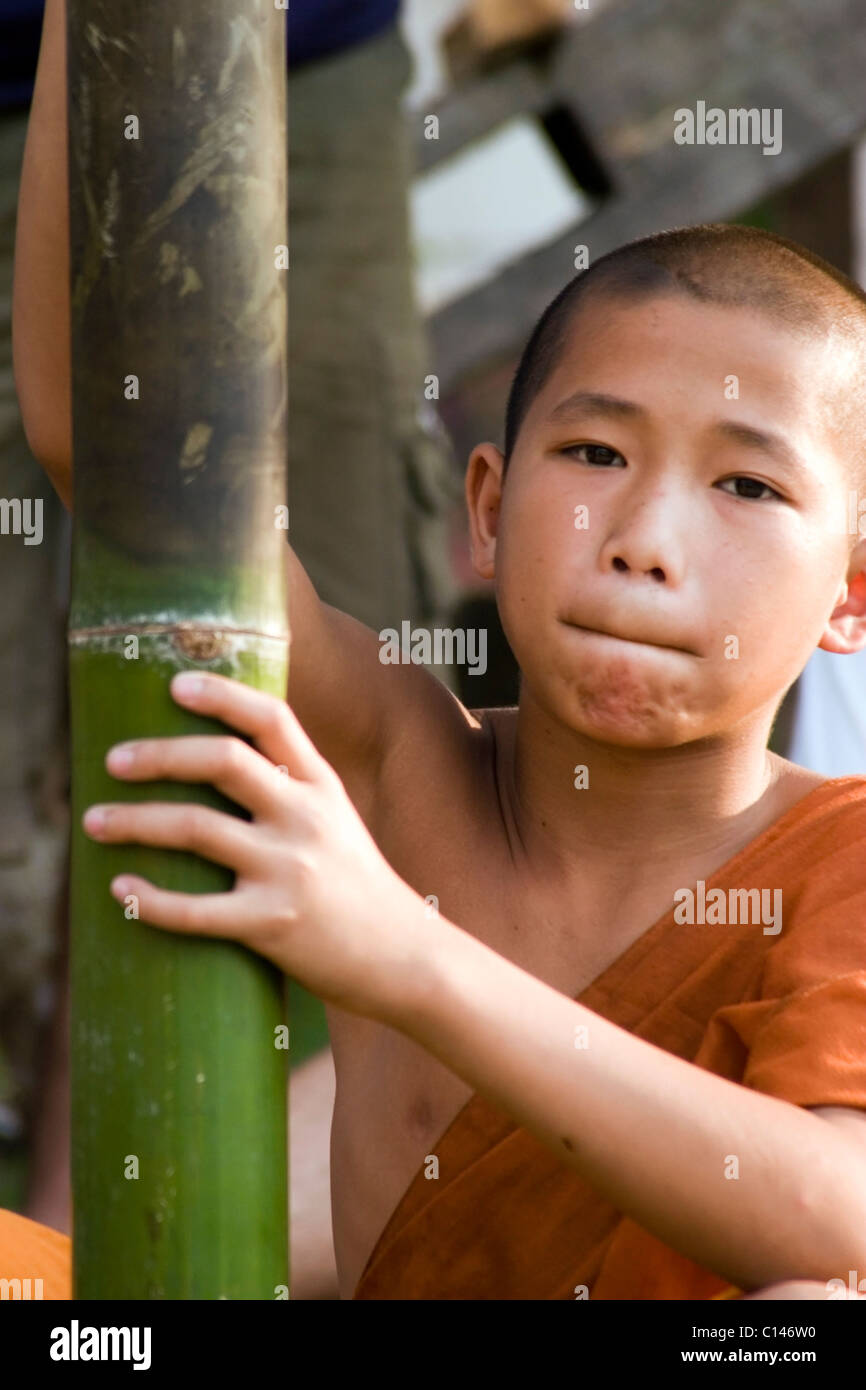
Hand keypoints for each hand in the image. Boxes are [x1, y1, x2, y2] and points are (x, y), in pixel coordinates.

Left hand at [81, 671, 428, 1020]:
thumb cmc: (359, 888)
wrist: (405, 957)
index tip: (174, 684)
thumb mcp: (338, 821)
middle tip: (112, 759)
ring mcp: (289, 871)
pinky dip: (148, 899)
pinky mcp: (272, 926)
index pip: (271, 719)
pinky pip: (195, 909)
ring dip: (134, 821)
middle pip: (222, 761)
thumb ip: (290, 789)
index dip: (221, 694)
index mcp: (321, 786)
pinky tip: (120, 889)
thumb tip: (215, 759)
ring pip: (195, 828)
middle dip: (159, 755)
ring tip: (93, 821)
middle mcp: (306, 819)